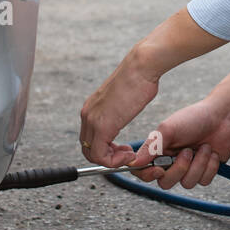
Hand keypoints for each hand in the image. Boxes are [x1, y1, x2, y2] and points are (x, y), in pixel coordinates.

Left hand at [79, 48, 160, 168]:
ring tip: (129, 154)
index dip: (106, 150)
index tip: (123, 149)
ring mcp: (92, 120)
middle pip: (88, 149)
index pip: (89, 139)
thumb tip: (122, 116)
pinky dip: (114, 161)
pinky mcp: (102, 126)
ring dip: (112, 160)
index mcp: (91, 108)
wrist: (141, 67)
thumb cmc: (138, 79)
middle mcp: (87, 114)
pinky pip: (100, 156)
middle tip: (127, 154)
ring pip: (92, 155)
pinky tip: (129, 153)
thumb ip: (117, 111)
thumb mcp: (122, 99)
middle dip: (108, 157)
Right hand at [126, 98, 229, 189]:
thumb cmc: (194, 118)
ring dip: (199, 164)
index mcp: (158, 151)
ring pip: (187, 183)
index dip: (148, 175)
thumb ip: (151, 147)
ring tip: (204, 147)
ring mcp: (189, 169)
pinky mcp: (205, 172)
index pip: (143, 171)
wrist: (222, 117)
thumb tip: (133, 163)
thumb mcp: (169, 129)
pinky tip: (212, 152)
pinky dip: (210, 166)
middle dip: (180, 168)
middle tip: (188, 150)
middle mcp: (171, 162)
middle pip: (165, 183)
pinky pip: (204, 181)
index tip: (159, 169)